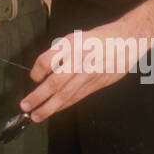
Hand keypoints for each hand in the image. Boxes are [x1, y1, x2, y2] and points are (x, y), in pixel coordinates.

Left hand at [19, 24, 136, 121]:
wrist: (127, 41)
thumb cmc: (99, 38)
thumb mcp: (76, 38)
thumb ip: (60, 53)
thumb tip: (44, 72)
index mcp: (71, 45)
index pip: (46, 61)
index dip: (36, 71)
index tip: (33, 78)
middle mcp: (79, 60)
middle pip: (54, 82)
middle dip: (38, 96)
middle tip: (25, 106)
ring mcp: (89, 74)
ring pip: (66, 94)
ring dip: (49, 107)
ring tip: (36, 116)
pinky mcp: (97, 84)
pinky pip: (77, 97)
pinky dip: (64, 105)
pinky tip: (55, 110)